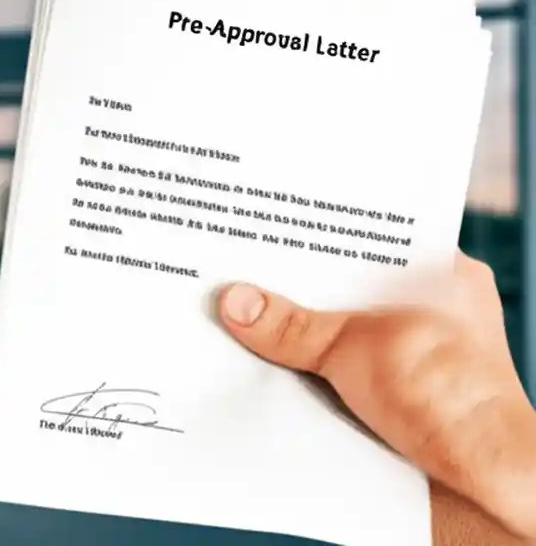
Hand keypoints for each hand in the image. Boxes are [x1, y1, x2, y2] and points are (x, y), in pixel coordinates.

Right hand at [218, 254, 535, 538]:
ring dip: (300, 342)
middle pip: (346, 293)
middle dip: (297, 294)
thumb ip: (293, 326)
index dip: (318, 240)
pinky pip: (337, 377)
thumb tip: (237, 302)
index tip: (270, 234)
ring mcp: (413, 359)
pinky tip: (271, 374)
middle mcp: (431, 313)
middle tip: (243, 280)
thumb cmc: (451, 400)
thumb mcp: (356, 348)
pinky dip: (308, 379)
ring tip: (245, 327)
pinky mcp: (395, 399)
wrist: (481, 484)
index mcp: (442, 276)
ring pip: (340, 337)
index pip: (368, 243)